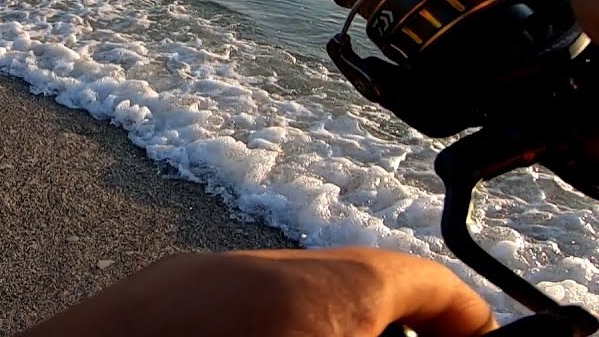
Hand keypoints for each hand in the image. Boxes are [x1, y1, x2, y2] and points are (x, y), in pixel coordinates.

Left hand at [15, 248, 495, 336]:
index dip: (464, 317)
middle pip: (351, 279)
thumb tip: (411, 333)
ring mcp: (178, 278)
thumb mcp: (315, 332)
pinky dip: (259, 325)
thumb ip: (368, 333)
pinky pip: (221, 302)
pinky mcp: (135, 301)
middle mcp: (240, 268)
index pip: (418, 279)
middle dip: (393, 326)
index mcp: (305, 295)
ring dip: (323, 325)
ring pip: (282, 291)